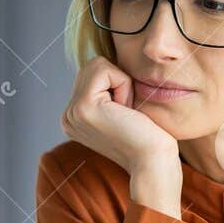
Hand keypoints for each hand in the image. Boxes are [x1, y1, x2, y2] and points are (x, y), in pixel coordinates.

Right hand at [61, 57, 180, 190]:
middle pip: (92, 65)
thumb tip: (105, 60)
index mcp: (75, 118)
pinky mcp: (82, 107)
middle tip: (128, 113)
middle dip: (118, 81)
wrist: (154, 161)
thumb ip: (107, 89)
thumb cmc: (149, 136)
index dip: (117, 85)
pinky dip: (123, 84)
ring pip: (97, 65)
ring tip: (126, 113)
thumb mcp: (122, 109)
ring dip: (121, 83)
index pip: (92, 74)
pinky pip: (104, 69)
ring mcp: (71, 113)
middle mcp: (68, 116)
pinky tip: (126, 111)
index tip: (126, 115)